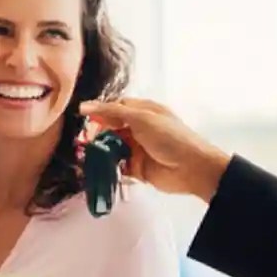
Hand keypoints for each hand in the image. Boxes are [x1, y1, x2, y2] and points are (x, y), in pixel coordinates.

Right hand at [79, 97, 230, 200]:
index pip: (116, 108)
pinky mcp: (137, 168)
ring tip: (86, 156)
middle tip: (84, 141)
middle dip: (97, 134)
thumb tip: (84, 106)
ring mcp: (138, 148)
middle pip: (111, 128)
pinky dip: (107, 167)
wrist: (192, 169)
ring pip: (112, 147)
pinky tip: (96, 169)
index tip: (85, 120)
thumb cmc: (169, 138)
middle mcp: (139, 128)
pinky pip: (118, 166)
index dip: (100, 112)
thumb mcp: (141, 118)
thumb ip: (112, 112)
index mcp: (143, 111)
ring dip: (99, 151)